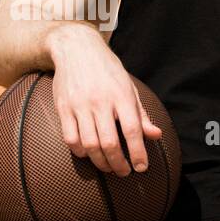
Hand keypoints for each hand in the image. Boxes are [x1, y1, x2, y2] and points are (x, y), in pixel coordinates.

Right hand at [47, 23, 162, 176]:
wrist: (76, 48)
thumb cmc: (107, 69)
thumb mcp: (129, 87)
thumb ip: (141, 114)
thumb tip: (155, 135)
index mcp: (121, 95)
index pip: (132, 130)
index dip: (138, 152)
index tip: (141, 167)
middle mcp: (100, 101)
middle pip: (109, 142)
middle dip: (119, 164)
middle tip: (124, 172)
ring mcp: (79, 105)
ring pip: (89, 144)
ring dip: (100, 162)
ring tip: (108, 167)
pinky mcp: (63, 107)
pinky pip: (70, 138)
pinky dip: (80, 152)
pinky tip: (88, 153)